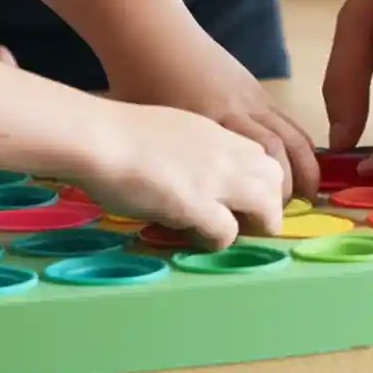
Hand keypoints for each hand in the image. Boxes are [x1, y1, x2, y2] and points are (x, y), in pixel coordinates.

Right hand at [69, 103, 284, 247]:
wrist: (98, 136)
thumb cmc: (116, 134)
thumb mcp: (169, 131)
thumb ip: (190, 150)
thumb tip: (189, 173)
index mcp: (215, 132)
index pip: (260, 155)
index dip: (257, 179)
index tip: (242, 196)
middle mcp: (224, 151)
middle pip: (274, 177)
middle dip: (268, 202)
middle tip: (248, 221)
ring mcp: (215, 178)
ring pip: (266, 204)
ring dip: (254, 223)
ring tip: (230, 234)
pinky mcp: (198, 204)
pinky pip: (228, 231)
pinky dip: (219, 241)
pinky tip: (198, 240)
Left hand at [106, 39, 317, 200]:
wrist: (151, 35)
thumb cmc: (140, 84)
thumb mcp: (151, 130)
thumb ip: (171, 164)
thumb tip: (184, 206)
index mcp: (211, 122)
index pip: (253, 168)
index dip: (263, 202)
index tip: (258, 228)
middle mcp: (239, 109)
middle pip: (279, 153)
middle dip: (288, 189)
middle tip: (284, 216)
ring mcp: (251, 97)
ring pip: (291, 136)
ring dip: (304, 168)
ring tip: (308, 195)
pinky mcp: (255, 89)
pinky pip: (287, 122)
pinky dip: (298, 148)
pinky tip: (298, 166)